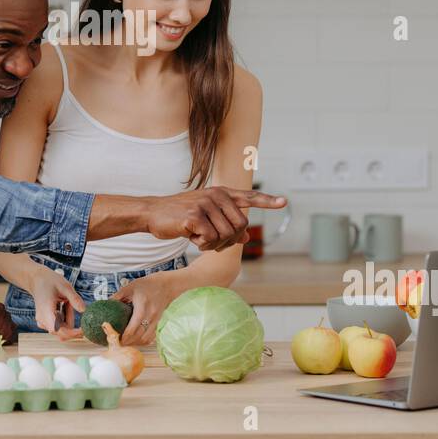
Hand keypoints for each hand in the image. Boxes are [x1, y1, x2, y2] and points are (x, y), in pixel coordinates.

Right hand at [28, 266, 86, 339]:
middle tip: (75, 306)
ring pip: (62, 328)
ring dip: (68, 318)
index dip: (71, 333)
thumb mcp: (65, 286)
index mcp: (46, 310)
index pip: (57, 330)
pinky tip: (63, 305)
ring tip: (65, 301)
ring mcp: (43, 322)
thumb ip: (74, 299)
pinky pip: (59, 326)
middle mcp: (42, 320)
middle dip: (72, 322)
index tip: (83, 330)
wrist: (37, 280)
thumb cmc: (49, 281)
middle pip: (61, 332)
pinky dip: (65, 317)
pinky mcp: (45, 322)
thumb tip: (84, 310)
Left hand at [111, 272, 179, 345]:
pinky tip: (136, 340)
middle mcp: (150, 316)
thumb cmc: (147, 285)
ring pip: (146, 339)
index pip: (133, 328)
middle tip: (118, 343)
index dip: (124, 337)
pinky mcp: (159, 323)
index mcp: (142, 307)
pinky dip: (143, 341)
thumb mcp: (130, 287)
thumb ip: (117, 296)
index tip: (116, 339)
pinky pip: (151, 337)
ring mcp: (156, 320)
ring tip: (126, 343)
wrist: (166, 285)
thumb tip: (105, 304)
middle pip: (139, 336)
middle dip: (128, 342)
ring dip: (136, 343)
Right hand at [146, 187, 286, 251]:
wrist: (153, 214)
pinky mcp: (195, 215)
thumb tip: (246, 238)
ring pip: (226, 235)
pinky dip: (202, 245)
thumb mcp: (205, 220)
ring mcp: (206, 203)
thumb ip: (226, 226)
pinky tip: (191, 237)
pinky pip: (211, 239)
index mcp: (221, 193)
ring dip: (213, 245)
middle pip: (240, 226)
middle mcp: (216, 195)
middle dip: (228, 240)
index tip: (284, 202)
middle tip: (211, 241)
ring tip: (198, 238)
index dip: (267, 201)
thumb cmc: (180, 217)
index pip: (248, 197)